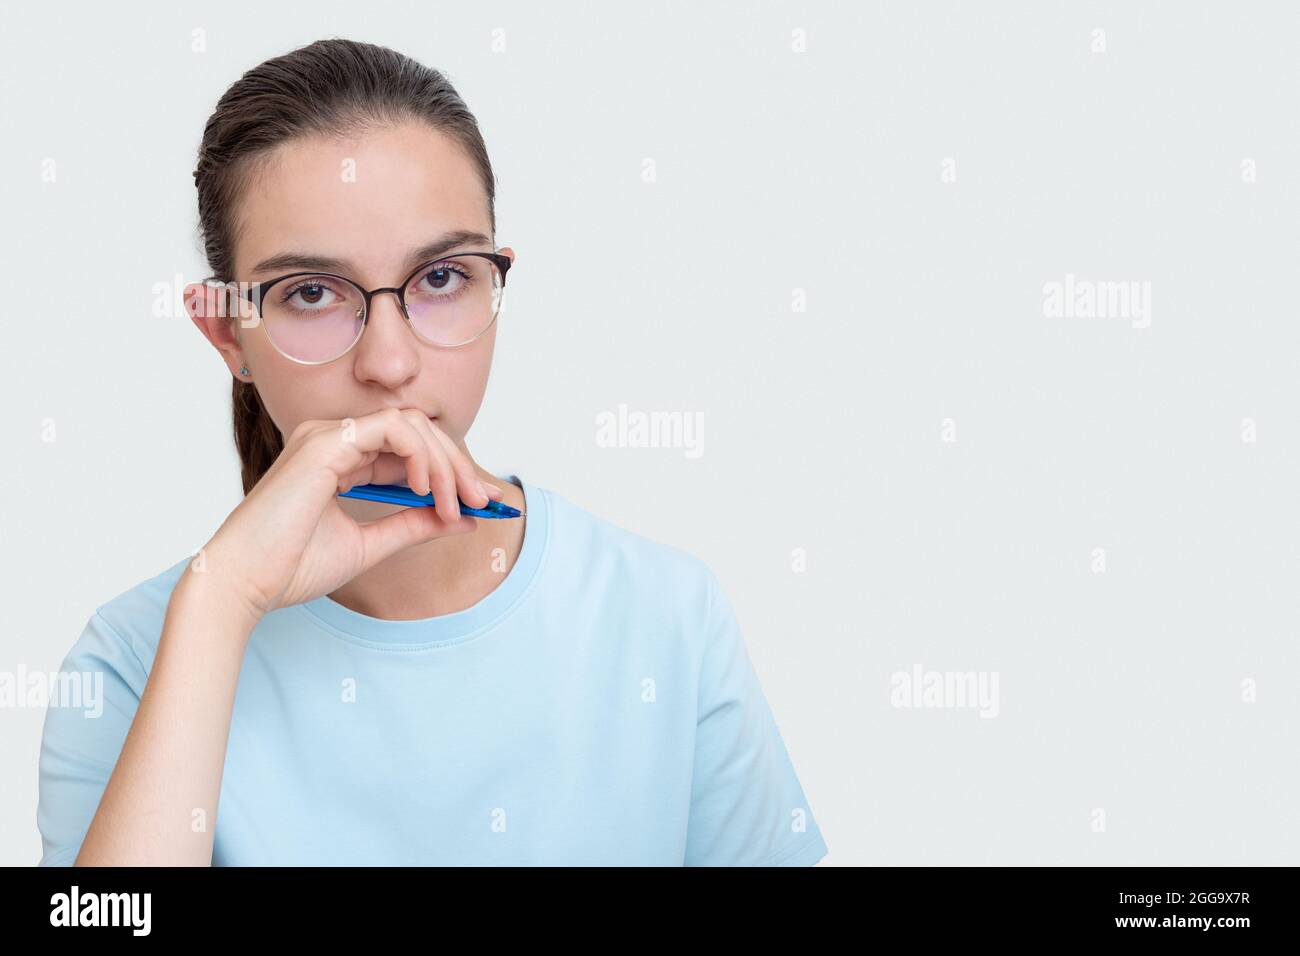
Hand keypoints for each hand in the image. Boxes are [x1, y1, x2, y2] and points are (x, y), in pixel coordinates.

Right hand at [198, 408, 505, 617]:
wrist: (244, 584)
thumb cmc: (291, 568)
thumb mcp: (371, 545)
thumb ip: (413, 525)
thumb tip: (463, 518)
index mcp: (340, 458)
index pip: (410, 448)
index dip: (452, 472)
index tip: (482, 503)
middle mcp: (334, 439)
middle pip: (417, 430)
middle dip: (457, 465)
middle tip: (483, 500)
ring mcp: (327, 435)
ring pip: (411, 424)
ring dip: (444, 463)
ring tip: (454, 504)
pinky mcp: (326, 443)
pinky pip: (394, 428)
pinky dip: (421, 455)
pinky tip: (426, 491)